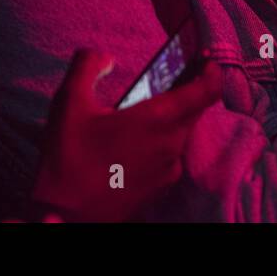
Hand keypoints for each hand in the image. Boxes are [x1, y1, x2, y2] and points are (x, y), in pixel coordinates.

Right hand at [32, 49, 221, 221]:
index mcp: (159, 119)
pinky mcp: (160, 190)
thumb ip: (88, 66)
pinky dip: (160, 143)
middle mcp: (171, 145)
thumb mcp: (69, 102)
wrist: (64, 217)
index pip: (207, 90)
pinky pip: (169, 157)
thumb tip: (105, 57)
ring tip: (143, 113)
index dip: (212, 71)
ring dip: (170, 120)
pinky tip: (133, 144)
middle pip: (195, 111)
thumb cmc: (68, 159)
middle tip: (169, 79)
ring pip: (180, 135)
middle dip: (187, 92)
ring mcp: (168, 171)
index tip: (205, 61)